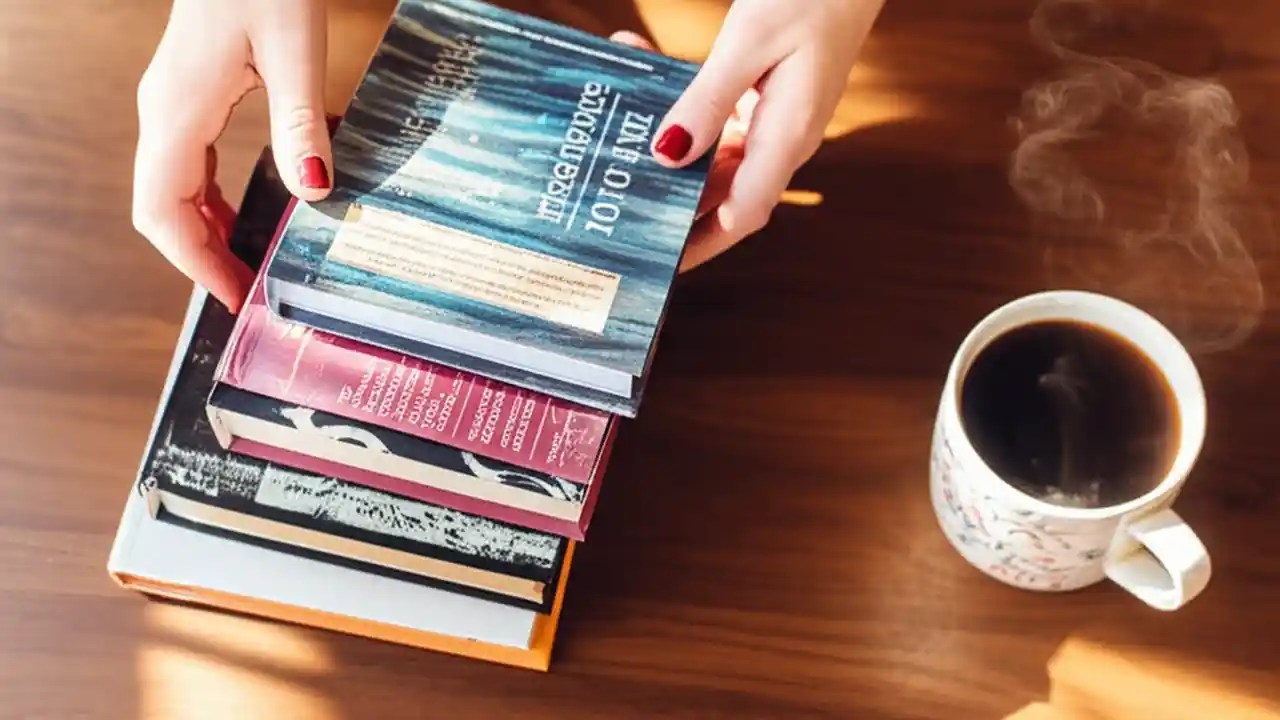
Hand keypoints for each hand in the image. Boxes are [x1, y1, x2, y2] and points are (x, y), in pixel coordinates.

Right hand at [132, 0, 332, 312]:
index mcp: (177, 112)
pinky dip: (212, 200)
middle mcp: (163, 112)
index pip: (164, 212)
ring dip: (206, 231)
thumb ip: (299, 125)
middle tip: (251, 292)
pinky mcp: (189, 93)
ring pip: (172, 188)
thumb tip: (313, 195)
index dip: (195, 264)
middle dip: (202, 257)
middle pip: (162, 209)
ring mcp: (171, 102)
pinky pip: (188, 164)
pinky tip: (246, 214)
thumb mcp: (294, 52)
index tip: (236, 298)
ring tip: (250, 265)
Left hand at [623, 0, 885, 271]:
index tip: (661, 265)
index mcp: (790, 136)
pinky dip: (686, 114)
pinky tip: (649, 85)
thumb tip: (668, 155)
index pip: (742, 214)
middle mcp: (786, 138)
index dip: (701, 245)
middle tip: (622, 209)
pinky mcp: (770, 99)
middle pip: (723, 194)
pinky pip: (721, 123)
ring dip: (671, 149)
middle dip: (674, 201)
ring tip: (622, 136)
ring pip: (716, 158)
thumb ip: (707, 100)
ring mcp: (779, 120)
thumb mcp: (749, 42)